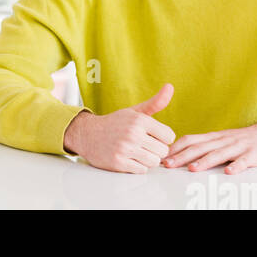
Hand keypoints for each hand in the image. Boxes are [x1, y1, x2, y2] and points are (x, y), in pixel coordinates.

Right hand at [63, 84, 177, 173]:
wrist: (87, 135)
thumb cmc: (114, 123)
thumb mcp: (134, 111)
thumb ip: (155, 103)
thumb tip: (170, 87)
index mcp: (139, 120)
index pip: (169, 136)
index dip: (163, 138)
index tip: (153, 137)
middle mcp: (133, 134)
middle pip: (163, 151)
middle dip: (155, 150)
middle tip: (144, 146)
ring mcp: (125, 149)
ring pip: (154, 162)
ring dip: (147, 159)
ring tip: (137, 152)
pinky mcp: (118, 162)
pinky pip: (141, 170)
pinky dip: (137, 166)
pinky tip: (129, 158)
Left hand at [162, 119, 256, 174]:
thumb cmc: (242, 140)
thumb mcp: (220, 140)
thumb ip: (203, 146)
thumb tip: (180, 154)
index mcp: (214, 137)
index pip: (190, 139)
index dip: (176, 148)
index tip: (162, 156)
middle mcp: (223, 140)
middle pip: (200, 148)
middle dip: (182, 156)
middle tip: (168, 164)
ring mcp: (238, 147)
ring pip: (219, 154)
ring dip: (204, 161)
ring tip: (192, 169)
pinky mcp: (252, 154)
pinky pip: (244, 161)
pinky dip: (236, 166)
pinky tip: (229, 172)